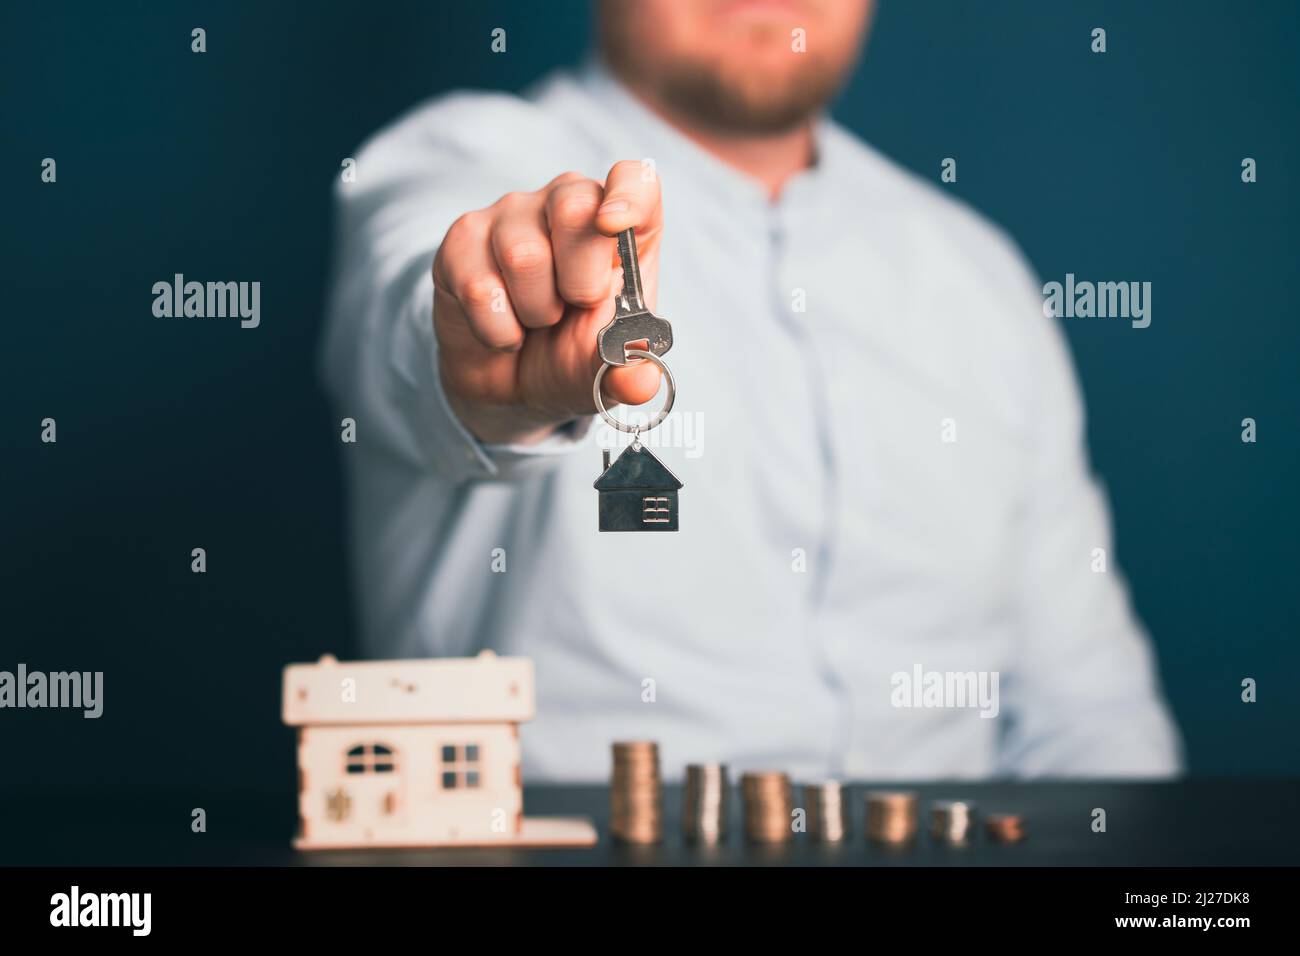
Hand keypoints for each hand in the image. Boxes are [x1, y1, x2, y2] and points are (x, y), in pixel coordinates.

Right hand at [431, 161, 662, 444]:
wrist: (512, 384)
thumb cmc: (572, 355)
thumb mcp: (608, 371)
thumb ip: (629, 374)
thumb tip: (640, 380)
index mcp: (621, 226)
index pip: (634, 180)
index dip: (628, 195)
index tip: (614, 226)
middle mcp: (567, 203)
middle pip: (573, 206)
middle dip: (579, 279)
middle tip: (573, 308)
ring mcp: (512, 214)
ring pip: (523, 255)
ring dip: (534, 311)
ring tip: (537, 319)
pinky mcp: (464, 238)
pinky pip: (479, 286)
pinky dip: (497, 329)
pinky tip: (504, 328)